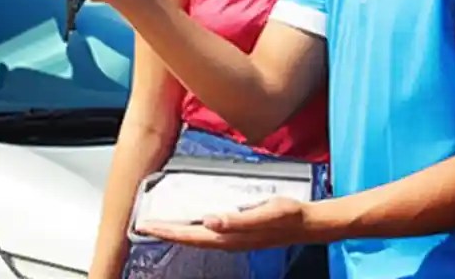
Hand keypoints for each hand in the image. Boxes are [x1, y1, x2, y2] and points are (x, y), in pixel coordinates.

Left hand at [135, 197, 320, 250]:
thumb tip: (209, 221)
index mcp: (230, 237)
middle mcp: (228, 240)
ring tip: (162, 224)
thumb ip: (237, 220)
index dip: (167, 231)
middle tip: (145, 225)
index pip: (190, 236)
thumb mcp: (265, 214)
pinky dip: (194, 228)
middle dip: (167, 232)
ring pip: (198, 238)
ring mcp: (233, 238)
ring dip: (179, 231)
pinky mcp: (239, 232)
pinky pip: (209, 233)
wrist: (309, 223)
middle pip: (190, 239)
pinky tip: (193, 221)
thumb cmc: (289, 217)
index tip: (146, 226)